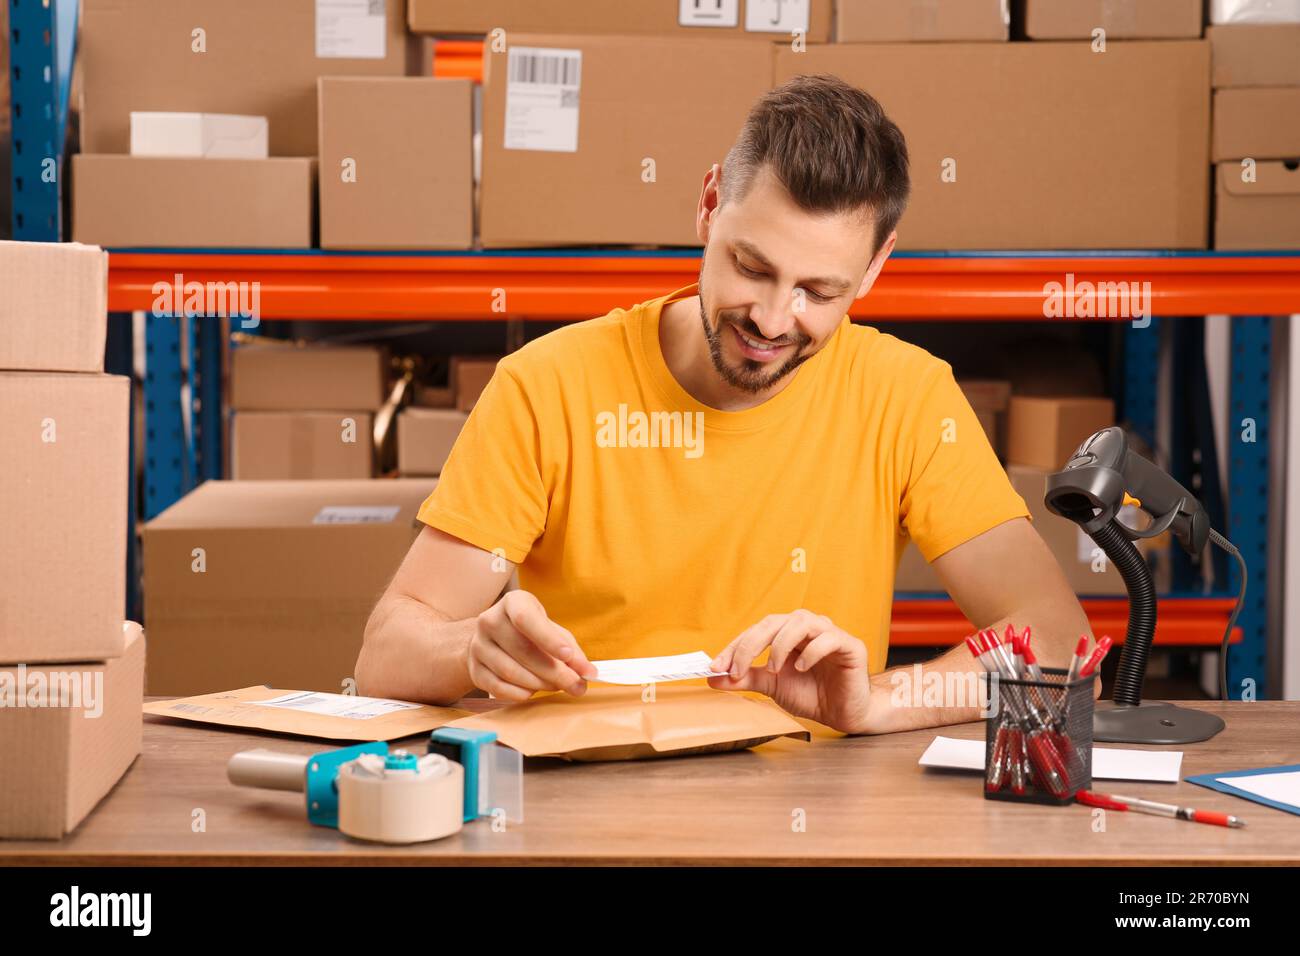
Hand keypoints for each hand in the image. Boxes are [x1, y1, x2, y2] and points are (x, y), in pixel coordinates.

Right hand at [469, 590, 596, 701]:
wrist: (492, 639)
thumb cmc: (529, 632)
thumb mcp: (551, 630)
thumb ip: (571, 650)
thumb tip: (588, 673)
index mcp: (512, 602)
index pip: (526, 618)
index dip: (548, 638)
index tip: (569, 656)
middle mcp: (489, 620)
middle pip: (522, 650)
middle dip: (553, 671)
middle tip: (576, 684)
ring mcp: (478, 645)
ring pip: (510, 671)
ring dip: (539, 684)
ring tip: (558, 687)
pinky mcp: (474, 669)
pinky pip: (497, 687)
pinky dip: (519, 694)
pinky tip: (533, 693)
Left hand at [708, 610, 873, 733]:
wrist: (844, 713)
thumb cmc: (811, 694)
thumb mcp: (772, 686)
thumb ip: (746, 678)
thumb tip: (713, 677)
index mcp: (787, 633)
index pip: (756, 631)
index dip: (734, 648)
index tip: (715, 667)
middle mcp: (807, 627)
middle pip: (774, 622)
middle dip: (750, 644)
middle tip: (736, 670)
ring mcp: (830, 633)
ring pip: (801, 622)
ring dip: (780, 645)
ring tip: (772, 669)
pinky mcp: (850, 646)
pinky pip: (829, 638)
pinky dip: (811, 651)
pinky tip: (801, 668)